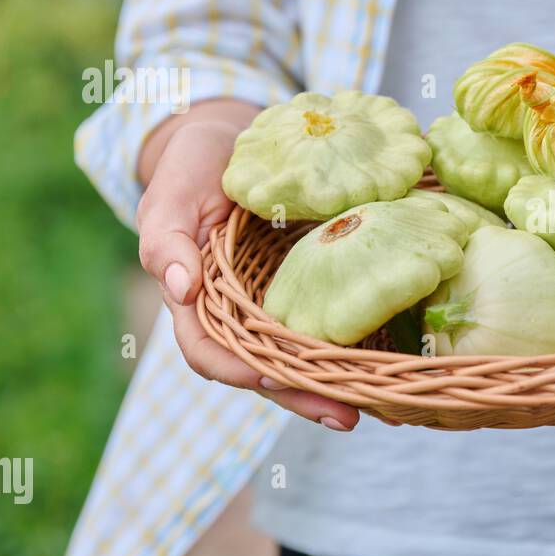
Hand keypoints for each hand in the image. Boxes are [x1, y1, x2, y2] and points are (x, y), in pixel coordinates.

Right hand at [135, 99, 361, 429]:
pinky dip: (352, 346)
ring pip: (300, 357)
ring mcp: (273, 304)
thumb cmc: (194, 165)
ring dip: (334, 384)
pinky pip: (326, 323)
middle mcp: (237, 313)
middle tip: (347, 416)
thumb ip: (165, 238)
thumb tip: (180, 288)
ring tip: (377, 403)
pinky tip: (389, 361)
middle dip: (303, 396)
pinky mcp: (307, 288)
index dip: (237, 369)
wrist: (233, 139)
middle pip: (265, 369)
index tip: (272, 376)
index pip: (208, 351)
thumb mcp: (172, 191)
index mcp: (196, 300)